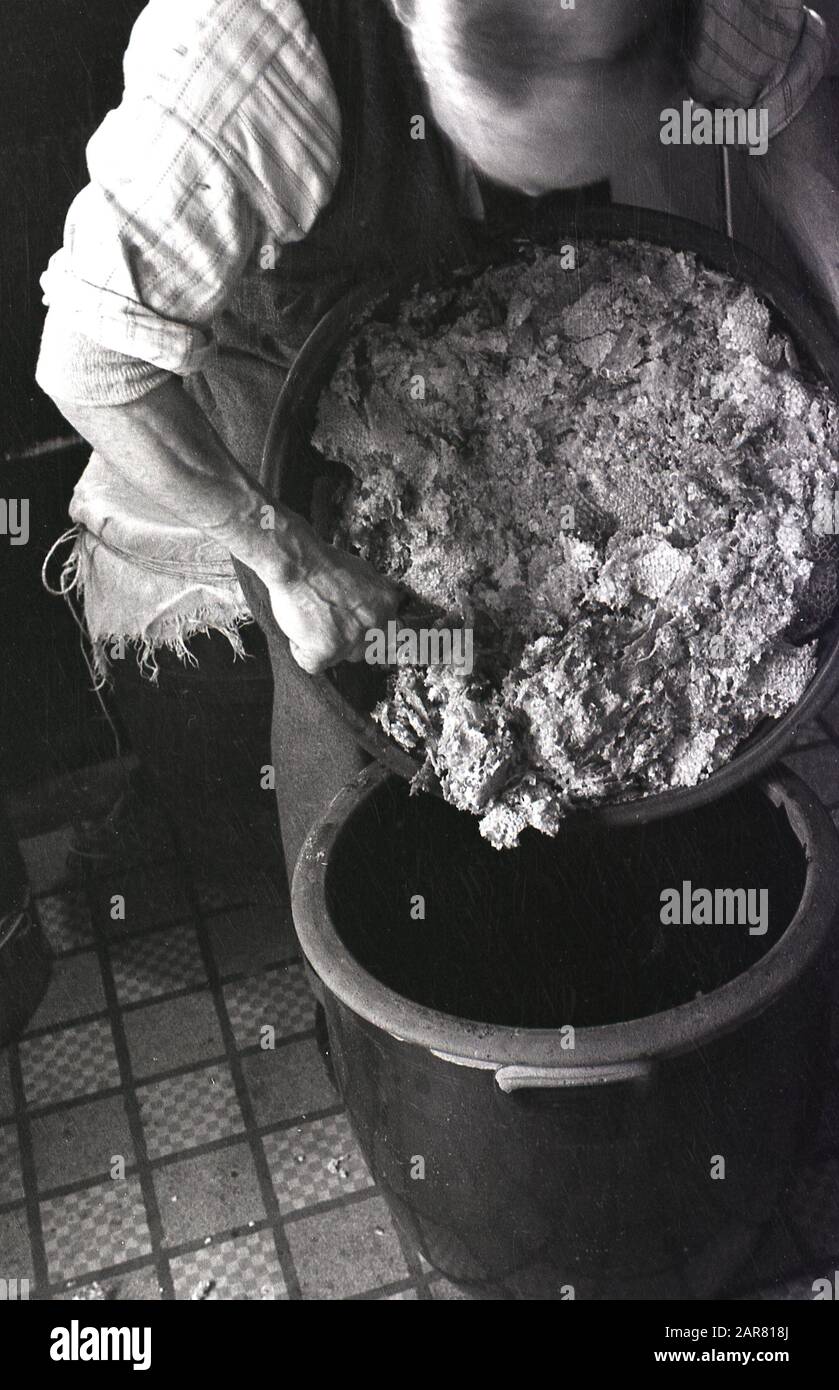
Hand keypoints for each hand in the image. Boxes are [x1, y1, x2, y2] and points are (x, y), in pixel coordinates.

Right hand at [265, 541, 401, 672]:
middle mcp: (375, 623)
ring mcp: (352, 639)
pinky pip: (312, 664)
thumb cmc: (320, 563)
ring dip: (324, 647)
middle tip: (326, 621)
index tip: (353, 629)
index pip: (387, 633)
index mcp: (386, 603)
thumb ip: (373, 597)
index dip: (366, 632)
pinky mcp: (327, 651)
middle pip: (363, 650)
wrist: (296, 562)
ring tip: (311, 619)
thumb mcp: (361, 573)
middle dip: (346, 641)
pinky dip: (300, 649)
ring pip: (338, 658)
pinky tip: (299, 627)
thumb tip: (377, 611)